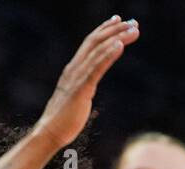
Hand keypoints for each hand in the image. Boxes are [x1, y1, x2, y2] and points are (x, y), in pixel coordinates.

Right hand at [35, 16, 139, 149]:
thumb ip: (82, 87)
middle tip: (134, 22)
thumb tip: (87, 87)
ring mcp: (77, 77)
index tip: (119, 20)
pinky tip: (120, 45)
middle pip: (96, 41)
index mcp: (74, 69)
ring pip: (99, 51)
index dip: (104, 29)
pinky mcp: (81, 89)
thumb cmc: (63, 119)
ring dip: (118, 38)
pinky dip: (108, 54)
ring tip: (133, 30)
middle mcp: (75, 68)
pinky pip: (96, 68)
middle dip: (116, 30)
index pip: (90, 43)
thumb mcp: (76, 97)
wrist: (50, 131)